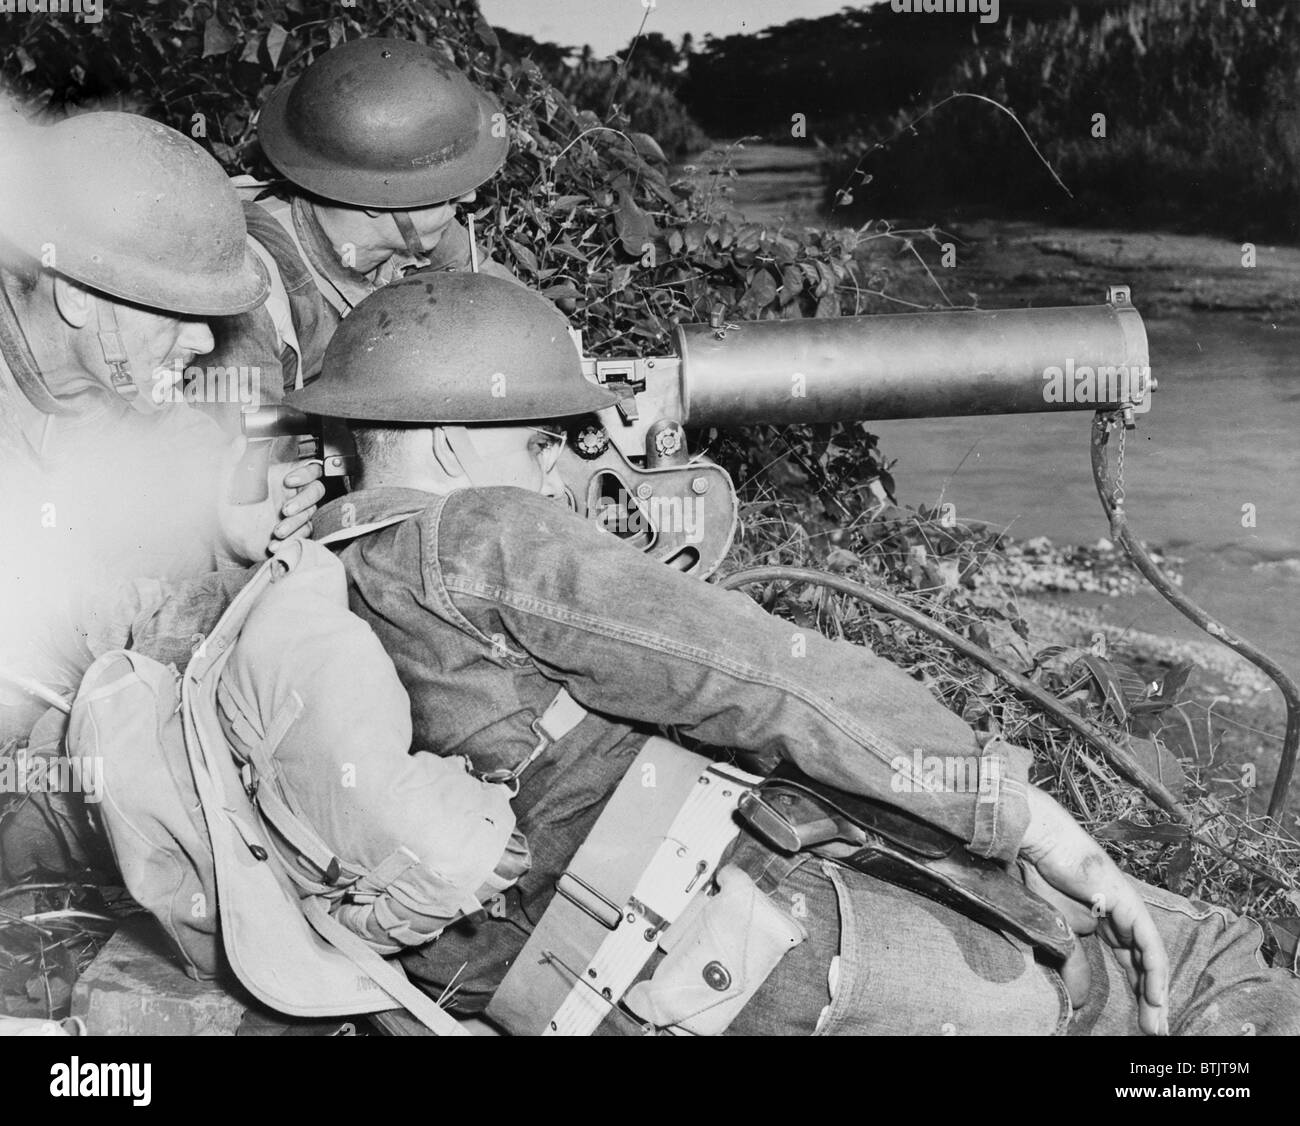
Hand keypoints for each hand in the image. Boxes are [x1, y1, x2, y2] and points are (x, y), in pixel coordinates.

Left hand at [217, 436, 324, 562]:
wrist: (228, 539)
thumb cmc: (231, 508)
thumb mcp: (228, 481)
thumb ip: (233, 458)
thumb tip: (240, 439)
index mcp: (282, 477)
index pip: (310, 468)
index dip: (306, 473)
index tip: (289, 481)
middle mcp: (292, 494)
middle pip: (316, 490)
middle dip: (304, 500)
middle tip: (285, 510)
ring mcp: (296, 514)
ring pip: (310, 514)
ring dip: (295, 523)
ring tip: (277, 531)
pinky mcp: (296, 532)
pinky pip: (304, 534)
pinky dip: (291, 539)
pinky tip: (275, 544)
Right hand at [1020, 785, 1169, 1034]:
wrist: (1038, 844)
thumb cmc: (1038, 878)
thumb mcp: (1055, 933)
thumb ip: (1071, 964)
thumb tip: (1081, 1001)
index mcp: (1104, 922)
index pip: (1129, 963)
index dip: (1136, 991)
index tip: (1140, 1022)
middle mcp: (1123, 919)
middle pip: (1144, 964)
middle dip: (1150, 999)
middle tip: (1155, 1030)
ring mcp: (1129, 909)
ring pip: (1150, 957)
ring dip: (1156, 991)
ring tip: (1158, 1022)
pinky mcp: (1130, 903)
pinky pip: (1148, 943)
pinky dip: (1153, 969)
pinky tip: (1156, 995)